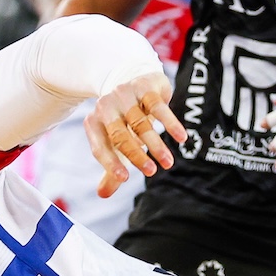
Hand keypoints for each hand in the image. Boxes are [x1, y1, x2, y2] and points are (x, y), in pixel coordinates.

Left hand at [84, 71, 185, 197]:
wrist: (134, 81)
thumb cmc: (124, 121)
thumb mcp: (116, 144)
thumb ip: (111, 168)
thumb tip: (102, 195)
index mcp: (94, 122)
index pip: (99, 147)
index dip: (111, 163)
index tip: (125, 178)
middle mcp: (105, 106)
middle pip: (120, 136)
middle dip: (137, 156)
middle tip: (152, 172)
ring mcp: (124, 94)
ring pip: (141, 124)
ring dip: (156, 145)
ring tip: (168, 162)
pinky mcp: (144, 86)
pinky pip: (158, 107)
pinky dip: (170, 124)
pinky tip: (181, 138)